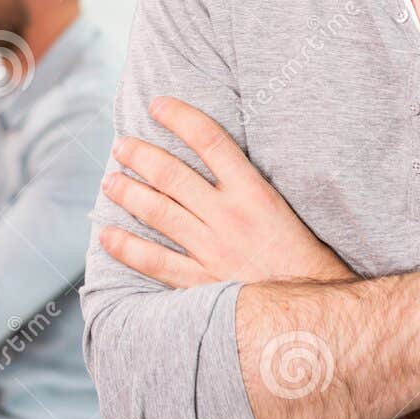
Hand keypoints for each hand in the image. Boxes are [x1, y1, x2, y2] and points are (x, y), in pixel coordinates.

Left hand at [100, 96, 352, 287]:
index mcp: (254, 193)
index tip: (158, 105)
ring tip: (110, 181)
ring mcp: (213, 251)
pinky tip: (107, 235)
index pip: (211, 141)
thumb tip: (217, 159)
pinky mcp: (202, 284)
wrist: (312, 313)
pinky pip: (155, 262)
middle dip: (141, 155)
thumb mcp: (283, 210)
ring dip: (128, 193)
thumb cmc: (303, 258)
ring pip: (158, 212)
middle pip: (173, 175)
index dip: (181, 117)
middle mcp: (230, 217)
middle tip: (121, 145)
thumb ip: (250, 186)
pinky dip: (127, 248)